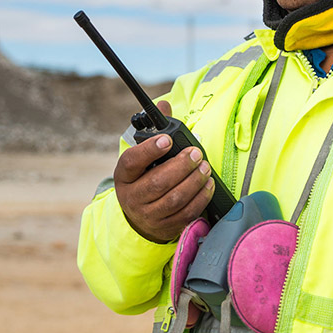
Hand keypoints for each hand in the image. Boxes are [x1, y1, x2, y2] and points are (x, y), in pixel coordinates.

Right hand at [114, 100, 215, 242]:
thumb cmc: (145, 178)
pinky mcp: (165, 227)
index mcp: (124, 176)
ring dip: (194, 182)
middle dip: (181, 166)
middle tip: (197, 154)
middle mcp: (133, 197)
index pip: (132, 162)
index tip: (167, 139)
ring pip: (174, 199)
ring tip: (205, 168)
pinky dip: (200, 199)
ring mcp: (148, 215)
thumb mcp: (142, 158)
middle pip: (158, 182)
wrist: (140, 216)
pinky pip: (186, 214)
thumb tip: (165, 104)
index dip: (149, 150)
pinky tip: (208, 185)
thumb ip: (155, 130)